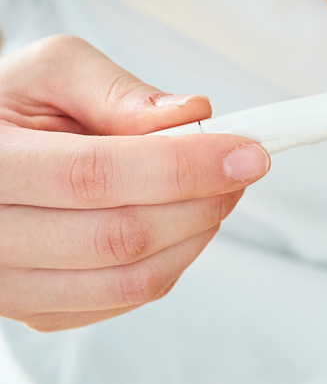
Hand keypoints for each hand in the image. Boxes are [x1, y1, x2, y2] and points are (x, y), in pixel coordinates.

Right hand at [0, 35, 269, 330]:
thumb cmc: (12, 109)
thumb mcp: (51, 73)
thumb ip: (116, 89)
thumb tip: (190, 115)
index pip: (94, 176)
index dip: (182, 165)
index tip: (245, 152)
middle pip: (119, 238)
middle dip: (203, 200)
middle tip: (242, 165)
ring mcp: (8, 286)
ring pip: (130, 280)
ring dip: (196, 233)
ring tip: (217, 188)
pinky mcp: (36, 310)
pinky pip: (126, 299)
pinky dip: (173, 259)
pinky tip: (181, 218)